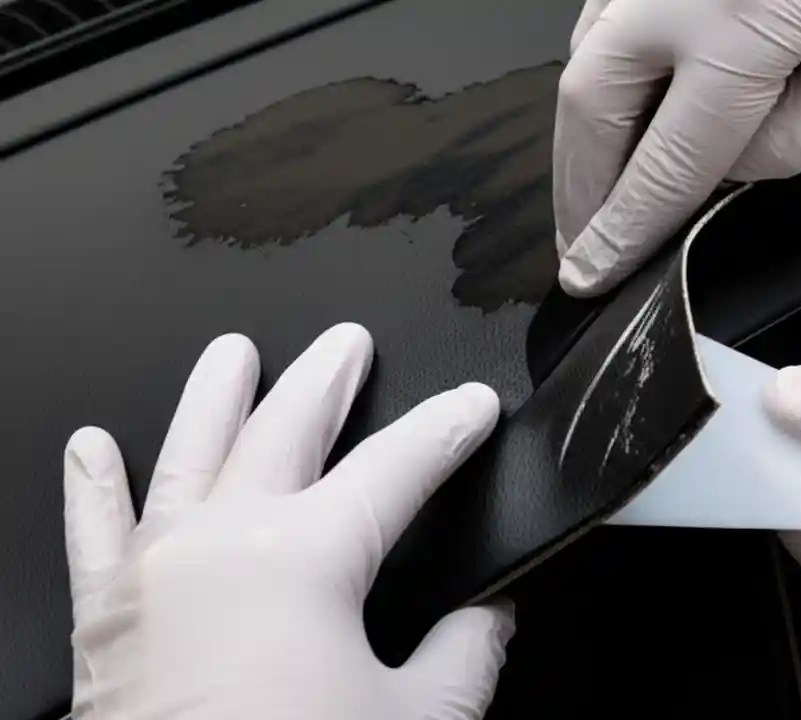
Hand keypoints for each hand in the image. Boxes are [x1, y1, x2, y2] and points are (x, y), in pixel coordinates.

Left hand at [63, 323, 512, 718]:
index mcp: (308, 557)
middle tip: (349, 346)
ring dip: (215, 394)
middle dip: (328, 380)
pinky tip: (88, 447)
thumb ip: (465, 658)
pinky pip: (90, 529)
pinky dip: (90, 484)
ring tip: (234, 352)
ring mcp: (155, 571)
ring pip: (187, 450)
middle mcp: (224, 542)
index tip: (472, 408)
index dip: (448, 429)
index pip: (400, 466)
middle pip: (287, 429)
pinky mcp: (103, 615)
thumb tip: (489, 621)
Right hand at [553, 0, 800, 296]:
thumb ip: (790, 143)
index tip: (598, 271)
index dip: (625, 230)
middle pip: (590, 105)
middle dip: (578, 189)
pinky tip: (621, 110)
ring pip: (585, 55)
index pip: (663, 160)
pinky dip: (604, 74)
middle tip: (581, 248)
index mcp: (733, 22)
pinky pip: (606, 16)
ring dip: (586, 134)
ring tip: (597, 191)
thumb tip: (720, 169)